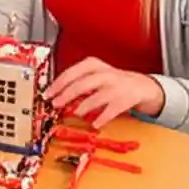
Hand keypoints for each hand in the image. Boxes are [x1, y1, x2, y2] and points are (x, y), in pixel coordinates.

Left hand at [44, 57, 164, 128]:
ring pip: (96, 97)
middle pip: (82, 84)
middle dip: (66, 95)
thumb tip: (55, 94)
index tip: (48, 94)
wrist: (140, 85)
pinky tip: (95, 123)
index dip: (58, 84)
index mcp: (93, 65)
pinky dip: (102, 117)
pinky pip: (112, 110)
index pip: (71, 72)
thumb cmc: (110, 80)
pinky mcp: (126, 99)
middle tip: (56, 104)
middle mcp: (104, 74)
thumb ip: (77, 81)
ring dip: (83, 106)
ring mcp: (116, 86)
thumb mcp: (93, 74)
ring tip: (75, 113)